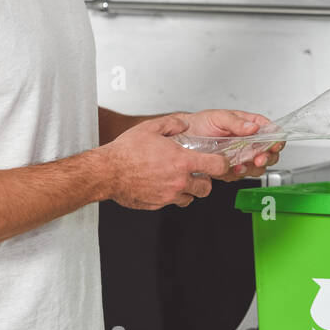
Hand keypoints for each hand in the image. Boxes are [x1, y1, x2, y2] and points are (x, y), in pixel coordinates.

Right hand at [97, 114, 228, 209]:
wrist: (107, 172)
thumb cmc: (127, 151)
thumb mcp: (151, 128)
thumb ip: (173, 124)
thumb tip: (184, 125)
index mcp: (182, 161)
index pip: (217, 167)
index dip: (223, 164)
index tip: (221, 162)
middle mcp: (178, 181)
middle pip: (207, 188)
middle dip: (205, 181)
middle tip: (197, 173)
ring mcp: (168, 195)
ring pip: (190, 198)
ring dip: (188, 190)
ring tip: (178, 179)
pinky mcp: (157, 204)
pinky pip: (172, 202)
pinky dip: (171, 196)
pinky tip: (162, 184)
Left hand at [181, 109, 284, 181]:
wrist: (183, 138)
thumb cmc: (201, 123)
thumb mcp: (219, 117)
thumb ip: (236, 122)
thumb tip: (253, 127)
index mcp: (249, 125)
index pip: (272, 132)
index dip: (277, 139)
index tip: (275, 144)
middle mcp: (248, 141)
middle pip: (270, 152)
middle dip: (267, 158)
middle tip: (259, 158)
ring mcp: (241, 156)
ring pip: (258, 167)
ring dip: (252, 168)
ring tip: (241, 165)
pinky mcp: (232, 168)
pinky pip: (241, 174)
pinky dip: (238, 173)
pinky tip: (232, 169)